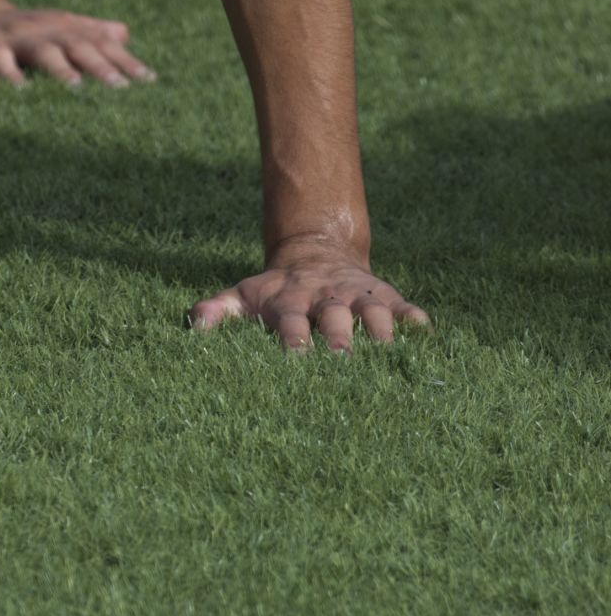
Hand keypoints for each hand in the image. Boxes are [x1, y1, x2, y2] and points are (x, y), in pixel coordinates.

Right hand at [0, 0, 154, 87]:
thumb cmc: (22, 33)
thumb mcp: (56, 28)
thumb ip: (89, 32)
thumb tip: (125, 33)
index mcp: (63, 27)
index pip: (99, 43)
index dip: (124, 60)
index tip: (149, 81)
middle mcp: (42, 29)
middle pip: (76, 45)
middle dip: (98, 65)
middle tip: (120, 86)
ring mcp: (14, 37)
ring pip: (41, 50)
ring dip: (59, 67)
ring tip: (77, 87)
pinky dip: (9, 73)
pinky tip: (20, 91)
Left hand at [188, 247, 430, 350]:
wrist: (316, 252)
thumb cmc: (277, 289)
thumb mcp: (244, 295)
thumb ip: (218, 311)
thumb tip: (192, 324)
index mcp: (290, 303)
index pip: (290, 323)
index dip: (293, 339)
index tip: (295, 359)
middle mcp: (325, 300)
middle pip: (334, 320)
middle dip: (339, 341)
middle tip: (344, 363)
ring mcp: (357, 297)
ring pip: (373, 313)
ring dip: (380, 331)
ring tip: (388, 352)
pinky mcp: (386, 297)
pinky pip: (404, 307)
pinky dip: (413, 318)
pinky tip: (423, 329)